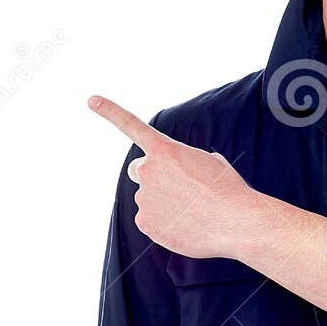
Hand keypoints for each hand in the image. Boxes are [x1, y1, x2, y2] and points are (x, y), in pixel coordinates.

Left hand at [89, 95, 263, 259]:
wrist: (235, 222)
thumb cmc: (227, 190)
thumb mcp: (209, 162)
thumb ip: (184, 163)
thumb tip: (177, 179)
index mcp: (165, 150)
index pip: (132, 125)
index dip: (110, 111)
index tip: (91, 99)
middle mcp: (148, 170)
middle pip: (138, 171)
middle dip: (152, 177)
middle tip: (176, 189)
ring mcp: (144, 197)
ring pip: (149, 199)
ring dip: (165, 203)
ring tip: (192, 211)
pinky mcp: (145, 223)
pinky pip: (151, 221)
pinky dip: (165, 224)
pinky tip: (185, 225)